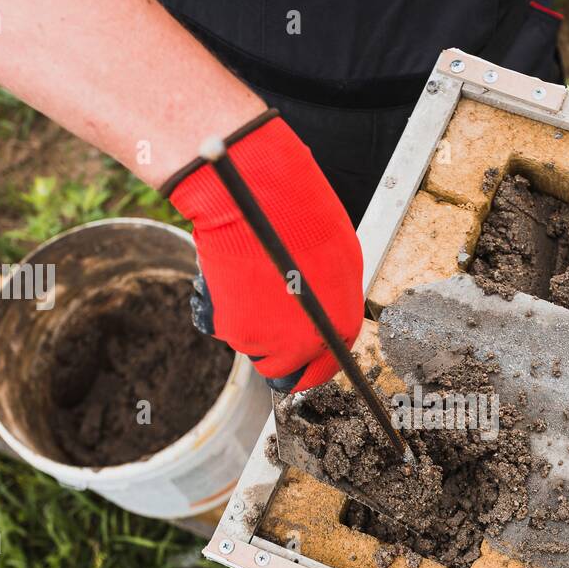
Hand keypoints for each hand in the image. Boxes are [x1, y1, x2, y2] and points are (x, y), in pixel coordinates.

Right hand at [167, 111, 362, 392]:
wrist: (256, 197)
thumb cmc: (300, 217)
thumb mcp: (337, 262)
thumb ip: (330, 301)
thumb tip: (321, 313)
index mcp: (338, 325)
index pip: (325, 368)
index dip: (311, 367)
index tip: (301, 363)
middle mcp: (304, 343)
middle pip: (285, 370)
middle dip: (277, 352)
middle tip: (269, 321)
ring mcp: (265, 340)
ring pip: (255, 350)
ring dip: (254, 329)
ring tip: (254, 288)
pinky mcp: (232, 329)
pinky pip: (231, 330)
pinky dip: (230, 313)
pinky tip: (237, 281)